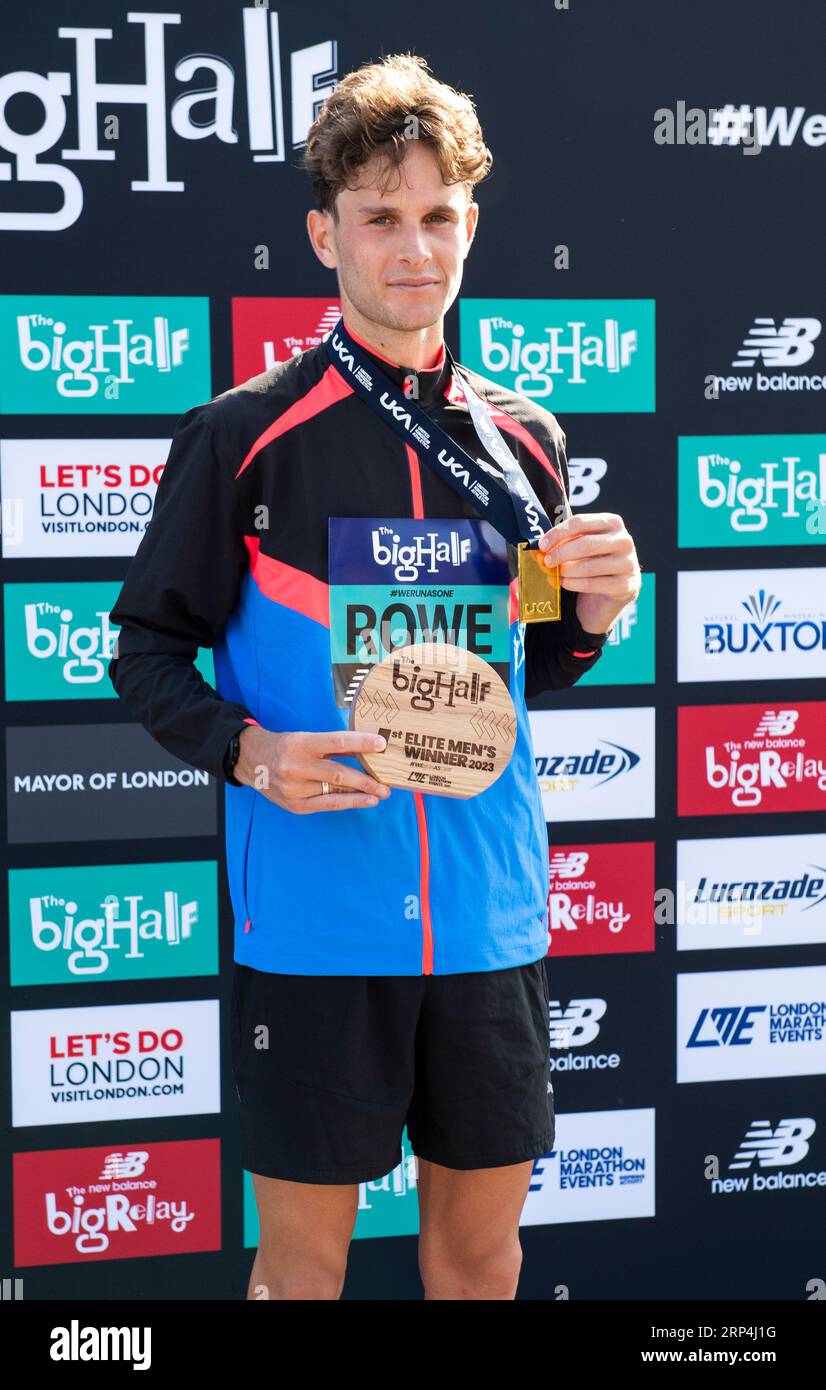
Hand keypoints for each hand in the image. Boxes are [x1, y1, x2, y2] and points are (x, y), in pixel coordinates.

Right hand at [234, 725, 391, 811]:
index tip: (381, 744)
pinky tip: (362, 801)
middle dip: (365, 781)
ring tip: (379, 794)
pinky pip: (326, 805)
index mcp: (300, 744)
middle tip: (386, 784)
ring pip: (334, 792)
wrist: (251, 760)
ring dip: (360, 794)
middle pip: (338, 774)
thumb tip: (366, 750)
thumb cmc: (285, 746)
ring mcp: (293, 789)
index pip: (336, 742)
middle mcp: (295, 767)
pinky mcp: (294, 805)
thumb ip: (334, 745)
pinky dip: (346, 803)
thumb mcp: (306, 738)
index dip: (360, 743)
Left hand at [537, 511, 640, 635]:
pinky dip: (573, 584)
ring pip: (588, 566)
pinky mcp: (626, 586)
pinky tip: (564, 583)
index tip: (542, 545)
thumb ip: (565, 542)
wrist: (611, 593)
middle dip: (561, 553)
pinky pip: (592, 584)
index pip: (580, 522)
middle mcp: (624, 540)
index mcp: (612, 523)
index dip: (558, 533)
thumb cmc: (593, 563)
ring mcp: (628, 564)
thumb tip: (539, 547)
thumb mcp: (581, 547)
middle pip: (585, 544)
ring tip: (554, 574)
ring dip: (565, 571)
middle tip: (546, 561)